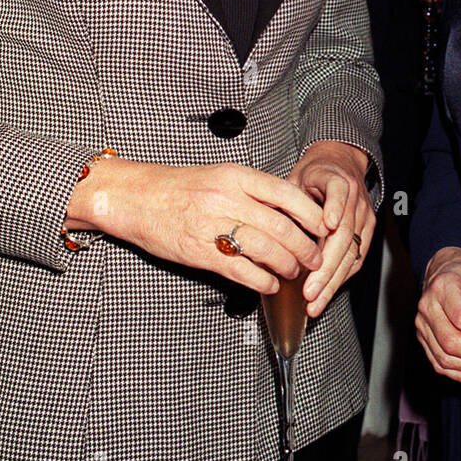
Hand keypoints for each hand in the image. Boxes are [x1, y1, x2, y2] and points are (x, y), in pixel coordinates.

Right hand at [65, 158, 326, 294]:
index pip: (286, 193)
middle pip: (281, 225)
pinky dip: (261, 280)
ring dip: (286, 264)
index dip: (311, 214)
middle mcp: (227, 198)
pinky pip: (240, 269)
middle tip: (316, 257)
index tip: (326, 227)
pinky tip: (269, 284)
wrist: (134, 197)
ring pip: (264, 248)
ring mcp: (212, 225)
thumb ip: (251, 191)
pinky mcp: (198, 251)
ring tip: (295, 272)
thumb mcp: (218, 176)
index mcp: (235, 176)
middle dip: (305, 246)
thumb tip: (288, 211)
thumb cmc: (177, 188)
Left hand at [288, 141, 375, 317]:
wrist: (340, 164)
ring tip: (315, 302)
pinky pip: (357, 258)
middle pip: (345, 235)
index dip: (334, 208)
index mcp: (337, 180)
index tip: (328, 224)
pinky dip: (340, 278)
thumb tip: (267, 233)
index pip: (339, 192)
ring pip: (352, 253)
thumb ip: (286, 203)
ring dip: (333, 281)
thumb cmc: (314, 175)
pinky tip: (325, 294)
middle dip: (326, 268)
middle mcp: (355, 199)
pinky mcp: (367, 231)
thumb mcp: (295, 178)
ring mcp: (364, 216)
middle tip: (309, 291)